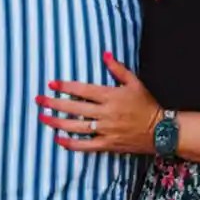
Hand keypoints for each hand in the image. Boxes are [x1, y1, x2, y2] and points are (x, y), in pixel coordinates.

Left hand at [36, 52, 161, 154]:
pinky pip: (85, 146)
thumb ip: (118, 69)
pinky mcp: (107, 144)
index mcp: (111, 96)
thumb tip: (105, 54)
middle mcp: (105, 113)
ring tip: (42, 117)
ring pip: (76, 127)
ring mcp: (105, 130)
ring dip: (57, 122)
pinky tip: (58, 139)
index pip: (83, 90)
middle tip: (39, 100)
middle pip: (74, 108)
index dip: (65, 86)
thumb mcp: (135, 83)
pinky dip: (70, 144)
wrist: (159, 131)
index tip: (51, 84)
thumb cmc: (146, 105)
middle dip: (54, 103)